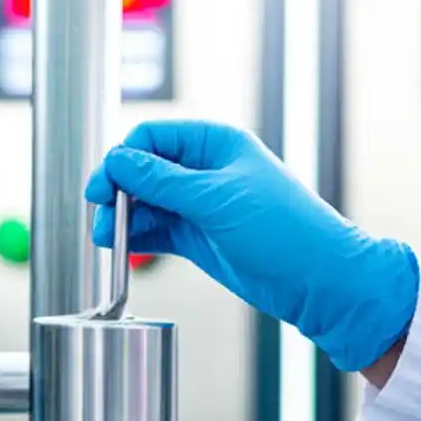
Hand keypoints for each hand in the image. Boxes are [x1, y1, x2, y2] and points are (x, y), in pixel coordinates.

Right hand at [84, 120, 418, 371]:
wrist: (318, 282)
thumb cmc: (285, 231)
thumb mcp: (215, 199)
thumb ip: (161, 180)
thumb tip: (117, 161)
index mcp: (215, 144)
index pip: (151, 138)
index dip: (122, 160)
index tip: (102, 187)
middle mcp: (204, 170)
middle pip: (142, 171)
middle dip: (117, 192)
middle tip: (101, 217)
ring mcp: (199, 206)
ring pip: (144, 203)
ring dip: (121, 218)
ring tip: (107, 238)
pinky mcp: (196, 237)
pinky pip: (155, 230)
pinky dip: (135, 237)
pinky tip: (121, 246)